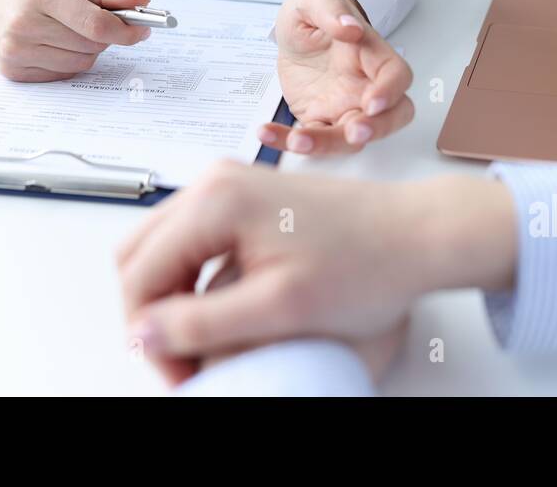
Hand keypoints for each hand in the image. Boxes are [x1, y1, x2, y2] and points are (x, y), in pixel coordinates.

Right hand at [0, 0, 151, 80]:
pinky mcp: (12, 71)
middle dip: (103, 36)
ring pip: (81, 64)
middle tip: (94, 21)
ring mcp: (15, 51)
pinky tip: (53, 43)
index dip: (125, 31)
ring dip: (86, 50)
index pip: (95, 24)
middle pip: (91, 45)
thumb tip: (143, 2)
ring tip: (69, 30)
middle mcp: (23, 23)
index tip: (141, 29)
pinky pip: (63, 75)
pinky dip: (68, 61)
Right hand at [116, 162, 517, 385]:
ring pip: (163, 247)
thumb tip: (143, 334)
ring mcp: (229, 185)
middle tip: (183, 361)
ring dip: (170, 297)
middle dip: (150, 313)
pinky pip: (194, 239)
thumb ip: (203, 323)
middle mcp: (214, 183)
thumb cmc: (366, 262)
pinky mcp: (246, 197)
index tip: (179, 374)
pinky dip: (194, 278)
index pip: (138, 274)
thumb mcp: (280, 308)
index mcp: (214, 202)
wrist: (417, 233)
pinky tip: (222, 312)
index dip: (148, 334)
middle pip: (138, 254)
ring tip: (203, 341)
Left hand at [260, 0, 413, 155]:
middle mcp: (365, 86)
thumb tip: (350, 28)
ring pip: (350, 138)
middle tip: (353, 134)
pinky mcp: (320, 119)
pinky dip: (289, 141)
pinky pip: (311, 139)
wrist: (294, 31)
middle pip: (390, 117)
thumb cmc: (315, 12)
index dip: (390, 92)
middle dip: (376, 130)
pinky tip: (267, 132)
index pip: (397, 76)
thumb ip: (331, 9)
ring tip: (296, 141)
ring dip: (327, 145)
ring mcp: (345, 107)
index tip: (371, 102)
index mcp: (371, 53)